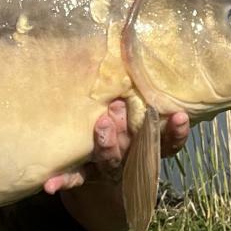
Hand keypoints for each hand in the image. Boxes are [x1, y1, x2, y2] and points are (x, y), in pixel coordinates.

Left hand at [42, 100, 190, 194]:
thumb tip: (131, 46)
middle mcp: (131, 159)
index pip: (168, 142)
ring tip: (101, 126)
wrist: (96, 164)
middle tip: (118, 108)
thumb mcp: (132, 110)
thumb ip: (136, 94)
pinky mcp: (86, 174)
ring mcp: (109, 168)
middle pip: (135, 149)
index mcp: (147, 146)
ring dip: (106, 147)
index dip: (175, 131)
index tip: (179, 115)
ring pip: (110, 161)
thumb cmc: (120, 123)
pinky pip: (77, 177)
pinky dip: (65, 179)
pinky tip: (51, 183)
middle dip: (129, 130)